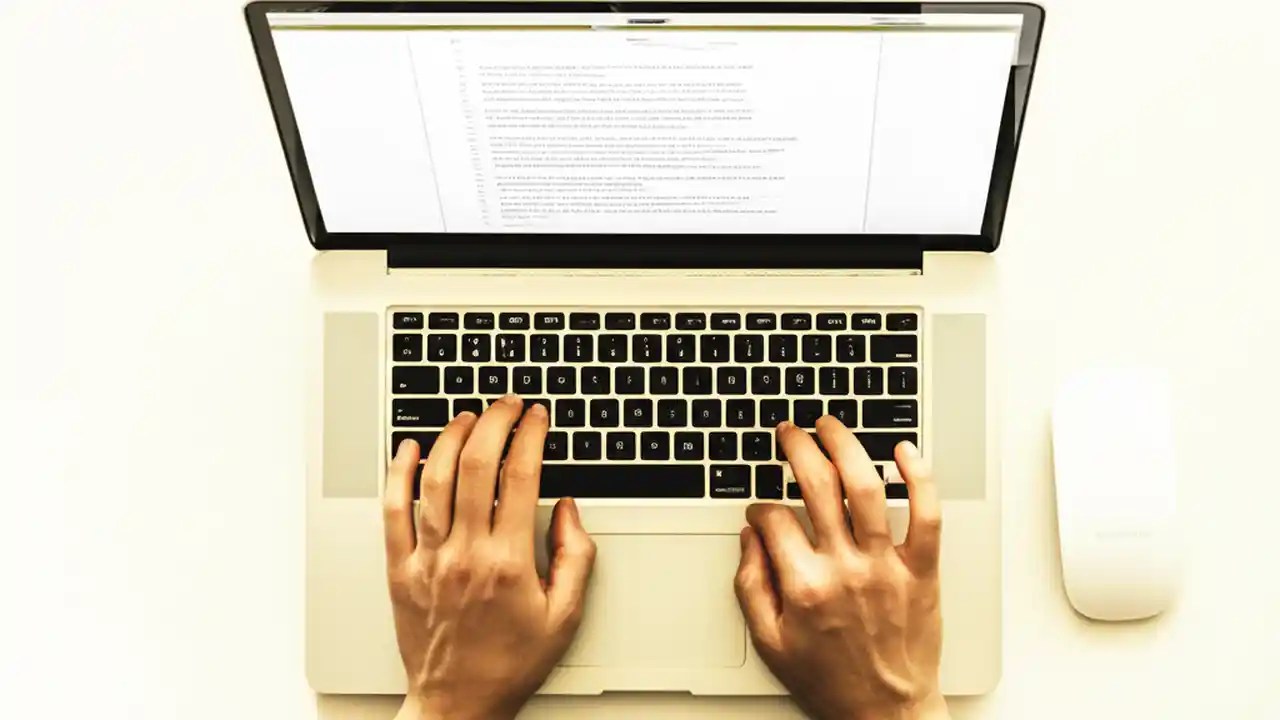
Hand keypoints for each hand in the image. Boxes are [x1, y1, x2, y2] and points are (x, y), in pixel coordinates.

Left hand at [383, 396, 596, 719]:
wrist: (458, 703)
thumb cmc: (509, 664)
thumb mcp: (566, 616)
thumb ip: (576, 557)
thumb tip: (567, 509)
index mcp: (509, 563)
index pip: (520, 476)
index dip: (531, 435)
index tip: (538, 418)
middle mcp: (466, 554)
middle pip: (475, 465)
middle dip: (494, 421)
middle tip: (507, 405)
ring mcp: (428, 559)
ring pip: (433, 479)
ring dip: (451, 438)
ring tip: (467, 417)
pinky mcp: (399, 569)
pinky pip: (392, 511)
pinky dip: (399, 474)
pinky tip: (409, 449)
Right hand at [735, 418, 946, 719]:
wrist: (886, 713)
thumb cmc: (830, 681)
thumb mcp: (769, 641)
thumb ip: (750, 584)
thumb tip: (750, 536)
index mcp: (804, 586)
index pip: (774, 518)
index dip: (760, 506)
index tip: (761, 509)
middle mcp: (845, 569)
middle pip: (817, 484)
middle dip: (796, 447)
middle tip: (790, 433)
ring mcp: (887, 566)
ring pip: (866, 487)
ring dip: (845, 445)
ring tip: (831, 426)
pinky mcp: (922, 571)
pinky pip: (927, 514)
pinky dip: (919, 477)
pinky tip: (904, 452)